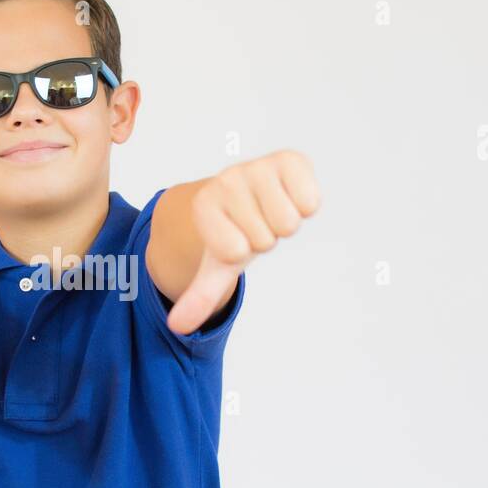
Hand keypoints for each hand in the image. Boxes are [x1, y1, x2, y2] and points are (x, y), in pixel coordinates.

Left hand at [166, 150, 320, 334]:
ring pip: (288, 223)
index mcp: (203, 205)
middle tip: (256, 223)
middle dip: (265, 238)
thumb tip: (177, 327)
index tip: (233, 236)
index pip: (236, 251)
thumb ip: (197, 296)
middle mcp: (226, 180)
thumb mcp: (216, 265)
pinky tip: (290, 195)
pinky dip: (306, 205)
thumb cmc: (233, 231)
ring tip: (270, 211)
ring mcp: (257, 166)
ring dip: (284, 224)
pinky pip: (310, 201)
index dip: (241, 250)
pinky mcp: (290, 159)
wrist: (249, 194)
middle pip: (266, 239)